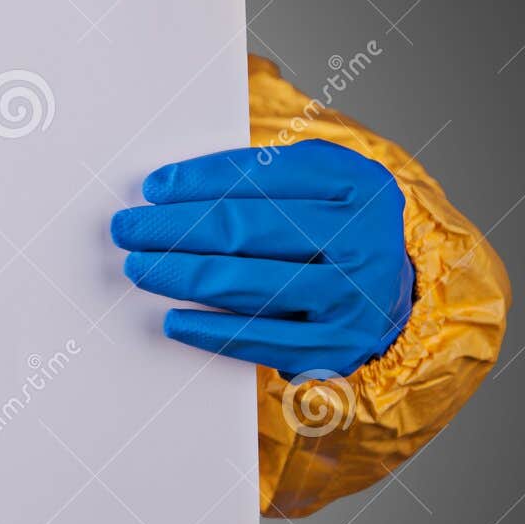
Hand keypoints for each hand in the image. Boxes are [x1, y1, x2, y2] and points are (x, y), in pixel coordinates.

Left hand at [110, 139, 412, 377]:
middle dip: (175, 228)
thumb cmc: (337, 233)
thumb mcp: (321, 187)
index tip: (153, 188)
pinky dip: (210, 330)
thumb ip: (263, 177)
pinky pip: (260, 339)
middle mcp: (364, 238)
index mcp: (358, 185)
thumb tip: (170, 187)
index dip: (200, 180)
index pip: (263, 175)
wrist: (395, 300)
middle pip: (246, 229)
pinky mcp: (339, 348)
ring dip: (181, 275)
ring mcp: (354, 297)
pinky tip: (173, 319)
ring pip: (247, 283)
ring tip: (140, 267)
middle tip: (128, 228)